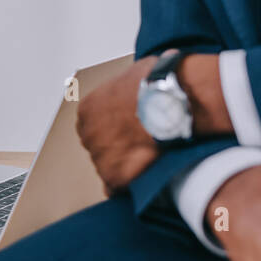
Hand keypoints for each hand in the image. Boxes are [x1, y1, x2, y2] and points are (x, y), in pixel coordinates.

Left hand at [75, 56, 158, 193]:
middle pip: (100, 146)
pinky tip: (145, 178)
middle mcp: (88, 133)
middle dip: (118, 148)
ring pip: (108, 167)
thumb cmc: (159, 84)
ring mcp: (99, 156)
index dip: (115, 129)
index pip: (95, 125)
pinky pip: (116, 188)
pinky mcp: (114, 176)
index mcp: (88, 109)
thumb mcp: (137, 73)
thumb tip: (144, 78)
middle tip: (143, 146)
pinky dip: (129, 186)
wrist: (172, 104)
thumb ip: (131, 85)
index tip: (131, 130)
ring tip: (150, 162)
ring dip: (125, 166)